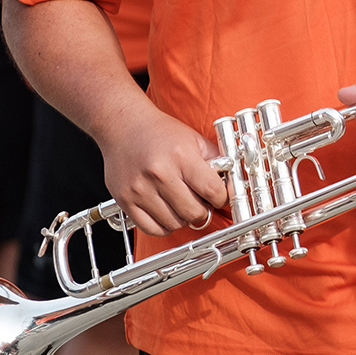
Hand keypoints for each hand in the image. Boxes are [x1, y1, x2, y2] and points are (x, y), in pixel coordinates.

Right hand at [97, 102, 228, 236]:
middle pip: (193, 212)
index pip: (212, 191)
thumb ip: (215, 159)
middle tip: (201, 203)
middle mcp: (160, 173)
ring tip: (181, 204)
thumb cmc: (159, 132)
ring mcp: (141, 189)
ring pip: (174, 223)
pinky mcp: (126, 199)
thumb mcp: (193, 138)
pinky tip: (166, 212)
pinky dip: (163, 226)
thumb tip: (232, 179)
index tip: (219, 197)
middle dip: (202, 211)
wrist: (123, 125)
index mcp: (182, 156)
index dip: (221, 198)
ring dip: (182, 219)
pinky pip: (152, 228)